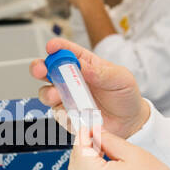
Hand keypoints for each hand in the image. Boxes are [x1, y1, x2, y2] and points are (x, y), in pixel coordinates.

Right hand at [31, 38, 149, 138]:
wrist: (129, 122)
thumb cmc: (124, 95)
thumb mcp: (121, 78)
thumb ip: (102, 72)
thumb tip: (83, 65)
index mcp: (84, 63)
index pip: (66, 51)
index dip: (57, 47)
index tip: (51, 47)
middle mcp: (71, 79)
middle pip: (47, 70)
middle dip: (40, 67)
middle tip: (41, 70)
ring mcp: (67, 97)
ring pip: (46, 93)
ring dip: (48, 93)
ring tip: (56, 95)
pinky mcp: (67, 115)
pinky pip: (58, 114)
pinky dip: (62, 113)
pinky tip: (73, 114)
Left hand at [67, 126, 169, 169]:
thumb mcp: (134, 155)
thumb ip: (109, 140)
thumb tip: (95, 132)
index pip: (80, 151)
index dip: (84, 137)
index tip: (88, 128)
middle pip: (75, 167)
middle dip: (83, 152)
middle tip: (96, 140)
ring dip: (86, 168)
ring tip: (103, 157)